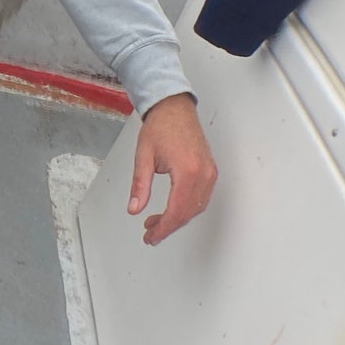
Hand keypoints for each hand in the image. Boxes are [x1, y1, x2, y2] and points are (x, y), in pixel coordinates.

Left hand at [128, 93, 217, 244]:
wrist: (174, 108)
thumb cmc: (161, 126)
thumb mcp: (143, 157)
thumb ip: (140, 185)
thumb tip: (134, 209)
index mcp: (187, 170)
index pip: (176, 210)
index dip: (163, 228)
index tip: (151, 236)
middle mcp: (203, 173)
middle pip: (188, 212)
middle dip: (168, 226)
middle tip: (150, 233)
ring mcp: (209, 172)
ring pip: (196, 207)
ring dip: (178, 219)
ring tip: (156, 222)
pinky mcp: (210, 170)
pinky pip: (201, 198)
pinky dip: (187, 208)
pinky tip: (172, 210)